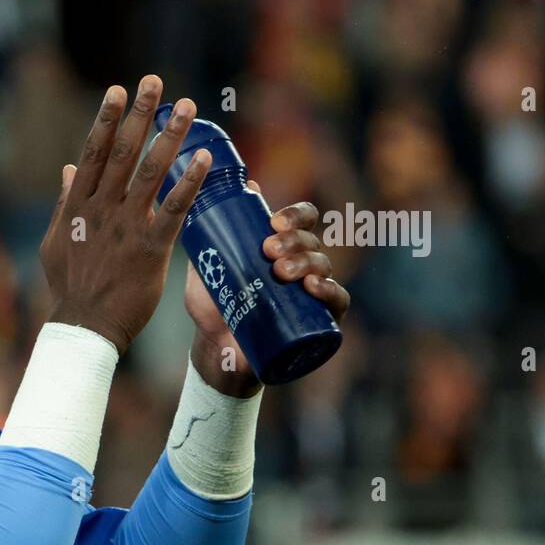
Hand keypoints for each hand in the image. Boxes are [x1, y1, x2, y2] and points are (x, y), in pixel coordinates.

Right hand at [41, 77, 210, 354]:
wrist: (85, 326)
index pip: (93, 153)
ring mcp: (125, 227)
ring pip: (149, 173)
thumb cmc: (71, 287)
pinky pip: (173, 210)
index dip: (106, 119)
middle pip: (122, 152)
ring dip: (169, 137)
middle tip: (154, 81)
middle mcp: (100, 210)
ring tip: (187, 107)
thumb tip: (69, 169)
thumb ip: (64, 204)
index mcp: (77, 206)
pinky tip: (204, 160)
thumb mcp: (56, 243)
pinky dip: (188, 183)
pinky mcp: (150, 248)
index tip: (118, 90)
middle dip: (139, 114)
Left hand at [185, 181, 350, 394]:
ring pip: (323, 265)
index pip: (301, 220)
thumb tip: (205, 195)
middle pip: (310, 240)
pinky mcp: (320, 320)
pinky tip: (314, 286)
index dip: (295, 215)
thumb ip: (206, 237)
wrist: (217, 349)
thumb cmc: (215, 306)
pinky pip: (338, 300)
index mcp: (281, 248)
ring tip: (281, 271)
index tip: (273, 222)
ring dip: (305, 262)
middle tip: (269, 250)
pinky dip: (331, 290)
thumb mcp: (205, 269)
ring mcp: (312, 292)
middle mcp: (301, 265)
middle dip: (293, 240)